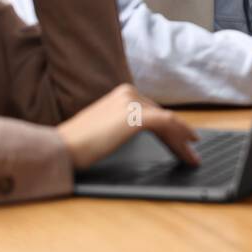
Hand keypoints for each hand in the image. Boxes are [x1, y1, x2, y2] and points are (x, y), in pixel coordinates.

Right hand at [56, 84, 199, 170]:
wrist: (59, 148)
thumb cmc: (76, 145)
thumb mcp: (104, 129)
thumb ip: (121, 125)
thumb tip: (141, 135)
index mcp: (121, 94)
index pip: (153, 111)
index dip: (171, 129)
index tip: (183, 142)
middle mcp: (128, 93)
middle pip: (162, 116)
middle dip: (178, 136)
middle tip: (192, 153)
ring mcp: (132, 102)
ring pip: (168, 121)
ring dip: (182, 141)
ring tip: (192, 158)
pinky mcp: (136, 116)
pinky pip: (168, 124)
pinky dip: (182, 136)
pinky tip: (189, 148)